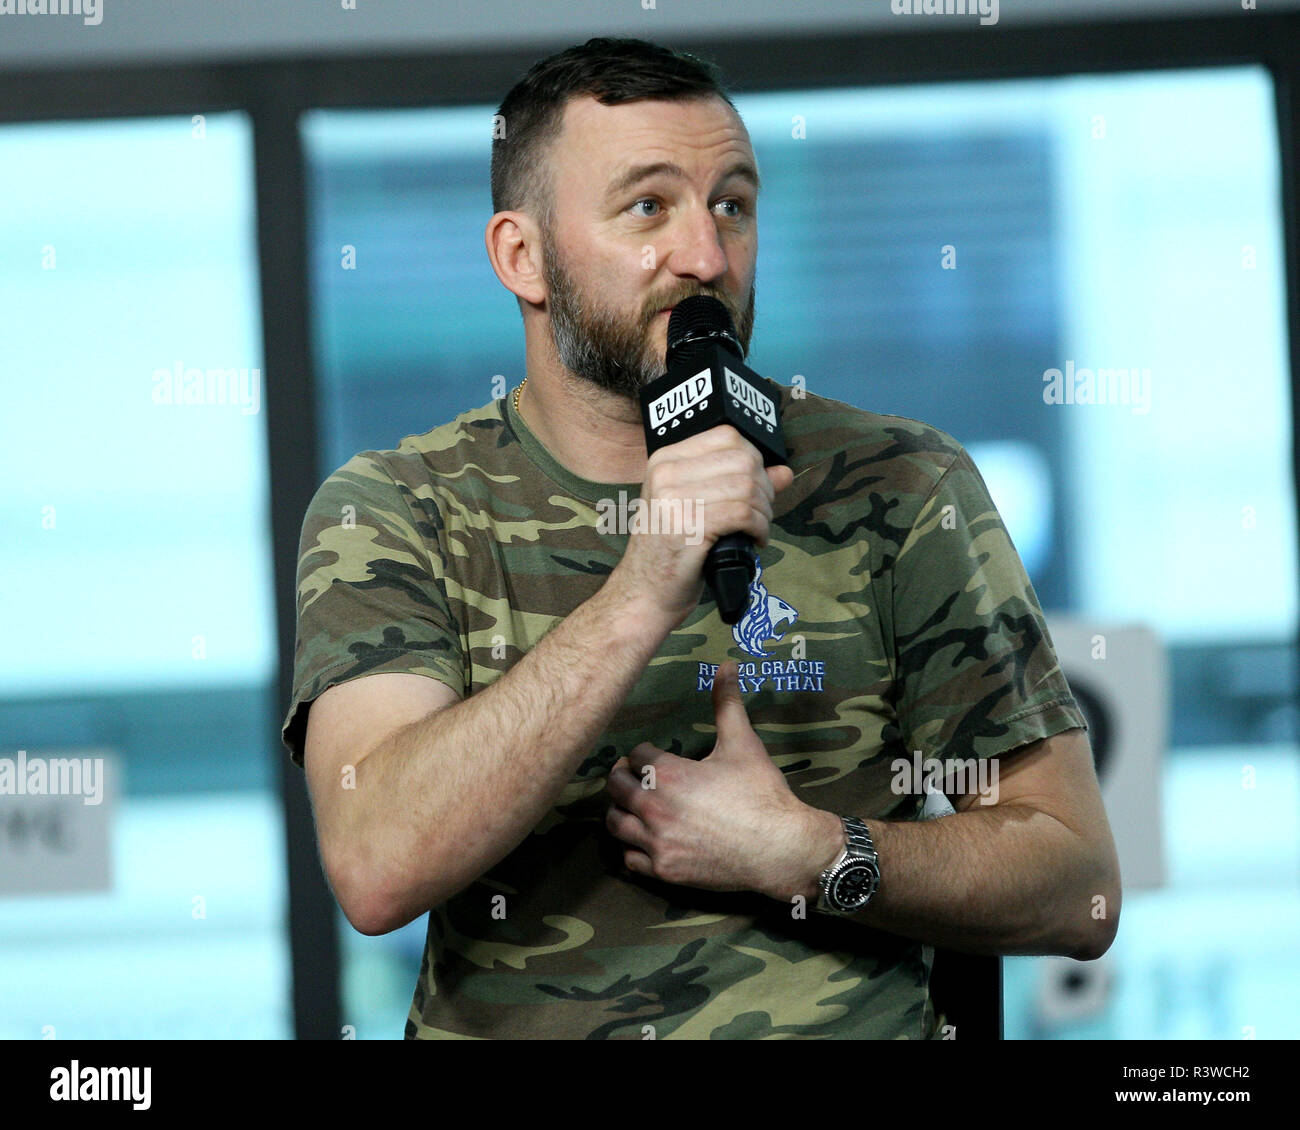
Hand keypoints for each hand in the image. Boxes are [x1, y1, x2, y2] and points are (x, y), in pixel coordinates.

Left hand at [603, 660, 831, 898]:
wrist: (780, 847)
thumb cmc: (761, 793)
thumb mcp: (743, 743)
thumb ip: (727, 703)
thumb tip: (727, 664)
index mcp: (668, 773)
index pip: (634, 755)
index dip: (643, 754)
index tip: (651, 757)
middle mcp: (654, 806)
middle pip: (615, 787)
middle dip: (623, 778)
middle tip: (635, 777)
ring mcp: (656, 842)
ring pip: (615, 823)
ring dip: (621, 811)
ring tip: (634, 806)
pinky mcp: (664, 870)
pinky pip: (629, 859)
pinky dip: (633, 848)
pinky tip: (646, 840)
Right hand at [608, 425, 793, 629]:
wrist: (644, 592)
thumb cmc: (672, 551)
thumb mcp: (698, 507)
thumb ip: (738, 483)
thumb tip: (784, 471)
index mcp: (664, 461)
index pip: (727, 436)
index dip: (754, 460)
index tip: (756, 486)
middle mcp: (666, 474)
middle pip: (743, 460)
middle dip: (765, 488)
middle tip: (760, 513)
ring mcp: (674, 500)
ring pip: (747, 488)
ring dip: (764, 512)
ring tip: (757, 529)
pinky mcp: (688, 527)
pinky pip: (744, 514)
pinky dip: (760, 528)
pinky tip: (755, 541)